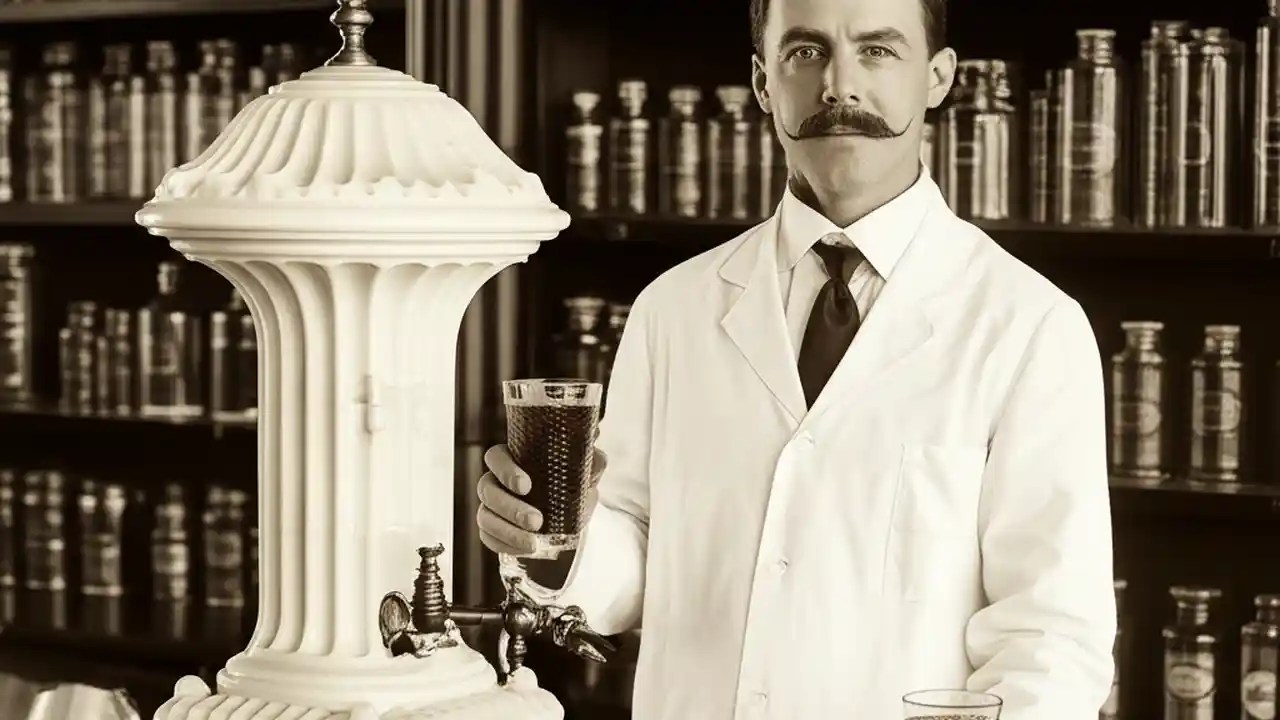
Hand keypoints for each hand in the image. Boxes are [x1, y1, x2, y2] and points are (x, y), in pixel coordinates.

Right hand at [476, 441, 607, 555]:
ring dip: (507, 531)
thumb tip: (599, 459)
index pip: (495, 457)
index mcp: (513, 458)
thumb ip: (592, 464)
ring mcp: (491, 506)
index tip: (525, 486)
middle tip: (536, 521)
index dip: (505, 470)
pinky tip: (526, 550)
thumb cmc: (570, 485)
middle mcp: (496, 480)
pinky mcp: (491, 529)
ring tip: (533, 543)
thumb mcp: (583, 474)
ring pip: (484, 517)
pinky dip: (505, 545)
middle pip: (486, 490)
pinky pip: (488, 538)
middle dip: (510, 508)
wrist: (568, 514)